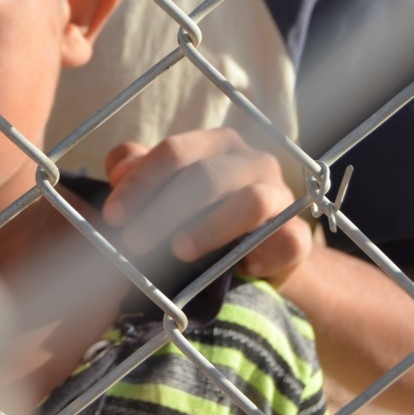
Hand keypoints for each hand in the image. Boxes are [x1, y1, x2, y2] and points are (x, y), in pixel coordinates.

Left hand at [102, 129, 310, 285]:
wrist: (256, 258)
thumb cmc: (200, 217)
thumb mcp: (162, 193)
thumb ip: (136, 173)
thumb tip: (118, 170)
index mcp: (217, 144)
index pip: (175, 152)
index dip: (140, 182)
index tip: (113, 215)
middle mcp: (253, 161)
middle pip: (208, 176)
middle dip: (165, 210)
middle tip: (134, 242)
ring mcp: (281, 195)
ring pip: (251, 202)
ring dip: (210, 228)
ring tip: (178, 251)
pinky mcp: (300, 234)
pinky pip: (287, 240)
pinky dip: (261, 255)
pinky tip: (238, 269)